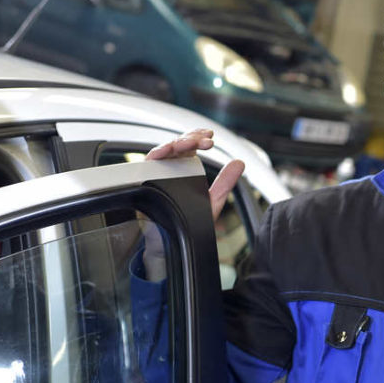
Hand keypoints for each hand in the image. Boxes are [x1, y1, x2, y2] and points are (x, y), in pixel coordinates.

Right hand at [142, 129, 245, 280]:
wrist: (170, 245)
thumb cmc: (187, 224)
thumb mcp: (211, 201)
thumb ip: (224, 183)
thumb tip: (240, 162)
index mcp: (183, 169)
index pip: (189, 147)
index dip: (198, 137)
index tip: (211, 137)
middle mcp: (169, 168)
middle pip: (177, 145)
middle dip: (192, 138)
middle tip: (207, 140)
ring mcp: (156, 173)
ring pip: (164, 149)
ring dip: (179, 142)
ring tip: (193, 143)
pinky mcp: (144, 181)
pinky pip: (148, 162)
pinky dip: (159, 152)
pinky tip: (170, 149)